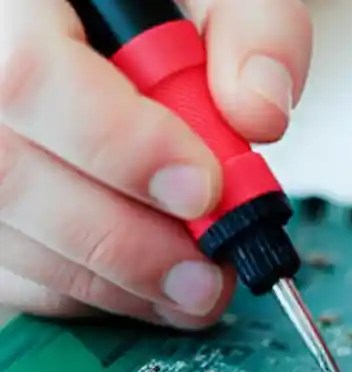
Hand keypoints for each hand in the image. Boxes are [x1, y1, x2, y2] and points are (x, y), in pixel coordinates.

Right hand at [0, 0, 312, 327]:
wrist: (142, 22)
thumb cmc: (175, 7)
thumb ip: (254, 32)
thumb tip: (259, 115)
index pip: (31, 77)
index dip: (120, 146)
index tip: (206, 188)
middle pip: (10, 174)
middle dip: (123, 241)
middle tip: (210, 271)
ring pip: (11, 235)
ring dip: (116, 280)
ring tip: (200, 286)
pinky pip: (17, 274)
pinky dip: (93, 294)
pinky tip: (154, 286)